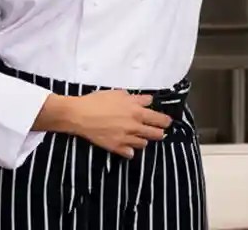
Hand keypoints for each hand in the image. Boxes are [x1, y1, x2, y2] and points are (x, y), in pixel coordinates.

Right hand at [58, 90, 172, 158]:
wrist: (80, 115)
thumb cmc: (98, 100)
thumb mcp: (118, 93)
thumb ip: (135, 98)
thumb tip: (147, 101)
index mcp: (137, 111)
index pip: (159, 118)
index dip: (165, 120)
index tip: (167, 121)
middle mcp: (135, 126)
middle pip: (156, 133)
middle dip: (160, 131)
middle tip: (161, 130)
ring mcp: (126, 139)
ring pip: (144, 143)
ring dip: (145, 139)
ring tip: (143, 136)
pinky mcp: (117, 147)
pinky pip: (130, 153)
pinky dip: (132, 150)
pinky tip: (129, 147)